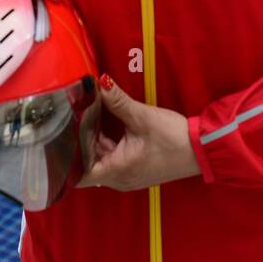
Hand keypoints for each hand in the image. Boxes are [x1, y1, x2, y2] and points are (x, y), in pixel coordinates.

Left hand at [75, 75, 201, 191]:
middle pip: (87, 163)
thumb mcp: (142, 117)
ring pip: (100, 160)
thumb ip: (117, 101)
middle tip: (73, 118)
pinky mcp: (135, 169)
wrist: (200, 150)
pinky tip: (106, 125)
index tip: (62, 137)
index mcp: (116, 170)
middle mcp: (118, 178)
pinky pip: (112, 158)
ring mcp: (127, 176)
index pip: (78, 173)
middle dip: (80, 141)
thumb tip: (99, 83)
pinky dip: (107, 144)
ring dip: (94, 141)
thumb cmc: (174, 139)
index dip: (67, 157)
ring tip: (87, 117)